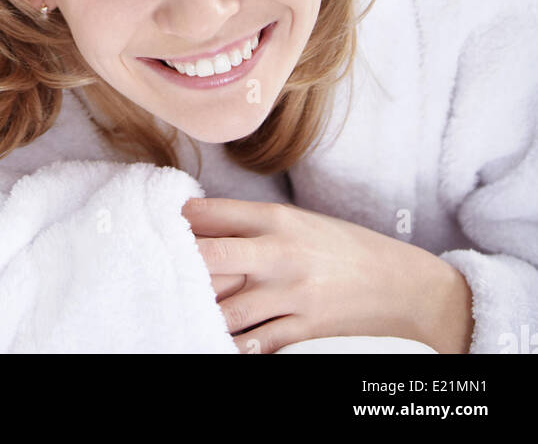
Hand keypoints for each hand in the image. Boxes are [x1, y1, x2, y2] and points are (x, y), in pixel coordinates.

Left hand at [182, 197, 473, 353]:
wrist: (399, 284)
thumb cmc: (345, 247)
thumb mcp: (300, 221)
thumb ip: (253, 224)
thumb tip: (202, 226)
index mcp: (278, 219)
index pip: (212, 214)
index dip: (179, 219)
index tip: (162, 223)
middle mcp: (279, 254)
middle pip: (209, 257)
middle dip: (180, 262)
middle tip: (159, 264)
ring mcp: (289, 295)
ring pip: (225, 308)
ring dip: (200, 309)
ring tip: (180, 306)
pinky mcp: (301, 330)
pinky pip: (254, 343)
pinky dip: (233, 343)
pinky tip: (215, 337)